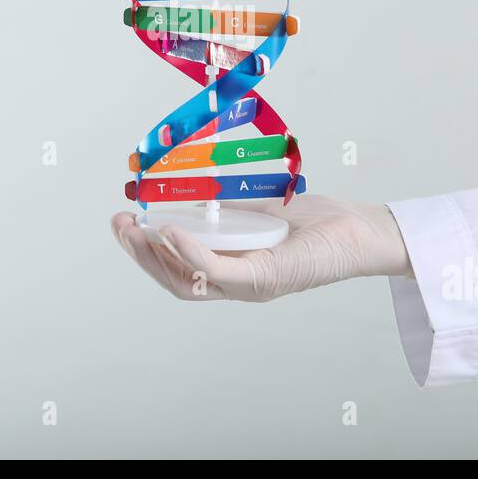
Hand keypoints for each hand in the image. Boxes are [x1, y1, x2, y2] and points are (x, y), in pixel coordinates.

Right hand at [110, 194, 411, 301]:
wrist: (359, 232)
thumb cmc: (318, 222)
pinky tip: (169, 232)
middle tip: (118, 224)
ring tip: (132, 229)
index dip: (147, 249)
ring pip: (186, 280)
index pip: (179, 268)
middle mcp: (237, 284)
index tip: (126, 220)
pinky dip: (189, 253)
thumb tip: (191, 191)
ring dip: (153, 255)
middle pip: (174, 278)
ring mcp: (249, 286)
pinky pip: (215, 271)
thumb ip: (228, 209)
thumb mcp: (261, 210)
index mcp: (234, 269)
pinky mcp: (264, 280)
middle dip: (139, 253)